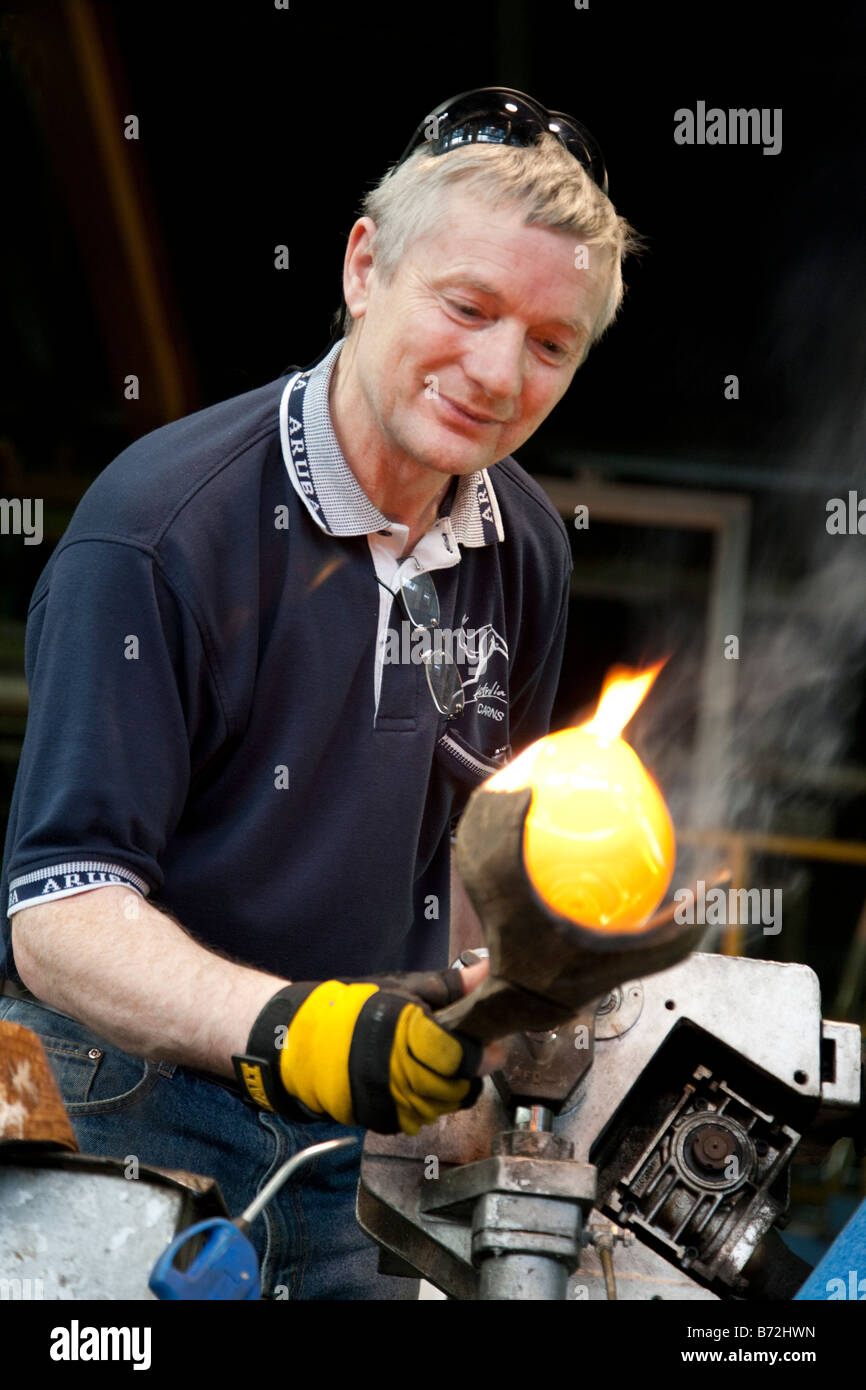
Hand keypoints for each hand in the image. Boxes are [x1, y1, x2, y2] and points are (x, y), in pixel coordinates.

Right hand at [232, 964, 491, 1135]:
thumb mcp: (401, 988)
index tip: (492, 1047)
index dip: (482, 1054)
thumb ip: (448, 986)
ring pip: (442, 1108)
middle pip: (458, 1086)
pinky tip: (419, 1085)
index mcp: (407, 1031)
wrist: (301, 1041)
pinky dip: (426, 1106)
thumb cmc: (354, 1009)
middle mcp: (398, 1071)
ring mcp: (388, 1100)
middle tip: (468, 1058)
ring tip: (441, 1070)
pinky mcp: (379, 1120)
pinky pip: (419, 1121)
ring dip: (449, 1091)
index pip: (461, 1055)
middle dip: (469, 1074)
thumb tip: (487, 968)